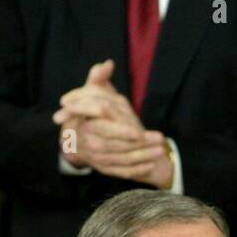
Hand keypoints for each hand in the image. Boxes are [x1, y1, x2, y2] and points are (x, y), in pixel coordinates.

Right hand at [54, 59, 173, 186]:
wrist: (76, 139)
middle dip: (138, 144)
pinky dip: (136, 170)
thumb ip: (98, 80)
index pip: (104, 129)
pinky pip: (121, 171)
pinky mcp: (104, 168)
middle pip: (113, 146)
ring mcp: (95, 157)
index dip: (121, 131)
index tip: (138, 132)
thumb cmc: (88, 113)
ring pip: (120, 159)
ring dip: (141, 156)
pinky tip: (150, 165)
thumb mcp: (92, 95)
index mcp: (84, 123)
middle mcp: (88, 142)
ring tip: (160, 150)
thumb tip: (106, 64)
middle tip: (160, 139)